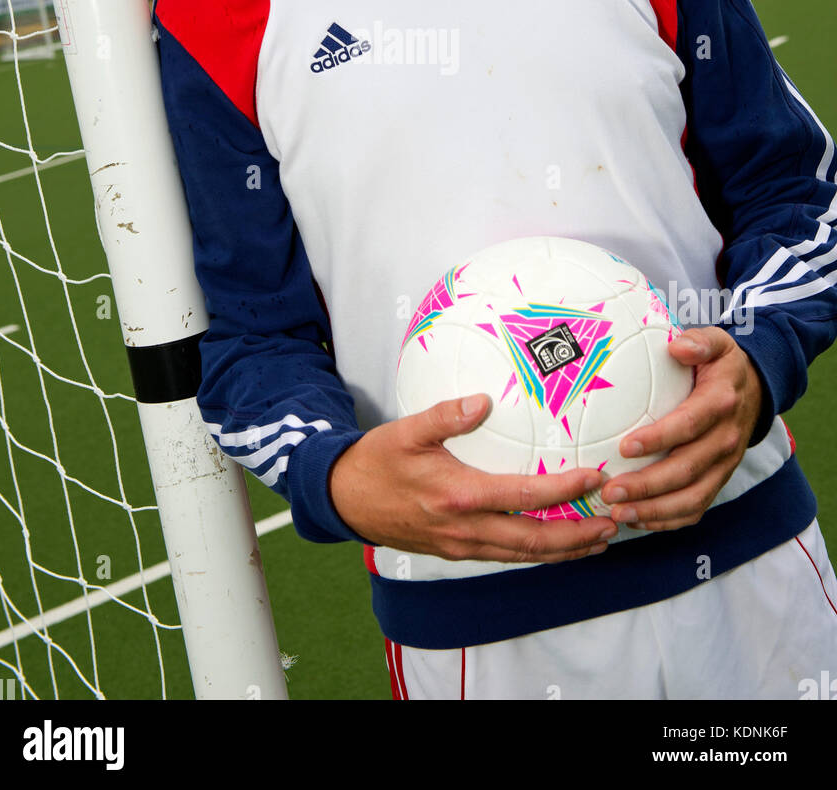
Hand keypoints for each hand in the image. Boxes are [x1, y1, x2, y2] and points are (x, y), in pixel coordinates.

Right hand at [329, 393, 617, 563]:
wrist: (343, 500)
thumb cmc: (376, 461)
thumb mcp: (406, 430)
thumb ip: (445, 416)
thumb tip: (482, 401)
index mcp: (458, 496)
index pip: (524, 497)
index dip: (564, 490)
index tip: (594, 478)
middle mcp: (465, 529)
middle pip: (533, 541)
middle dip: (577, 536)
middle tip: (613, 524)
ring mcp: (461, 545)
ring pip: (522, 555)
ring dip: (562, 550)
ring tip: (597, 541)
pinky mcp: (455, 551)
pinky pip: (505, 555)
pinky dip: (536, 552)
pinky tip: (552, 543)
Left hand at [600, 326, 764, 530]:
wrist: (754, 390)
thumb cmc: (721, 365)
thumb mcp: (717, 343)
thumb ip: (699, 341)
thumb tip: (678, 347)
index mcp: (720, 404)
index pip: (689, 425)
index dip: (659, 438)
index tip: (624, 446)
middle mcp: (725, 439)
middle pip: (686, 469)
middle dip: (647, 485)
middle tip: (611, 491)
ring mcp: (724, 465)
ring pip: (691, 497)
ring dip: (654, 510)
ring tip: (618, 513)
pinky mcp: (719, 481)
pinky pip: (695, 508)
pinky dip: (667, 520)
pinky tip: (636, 520)